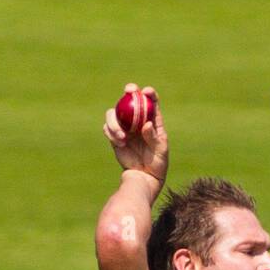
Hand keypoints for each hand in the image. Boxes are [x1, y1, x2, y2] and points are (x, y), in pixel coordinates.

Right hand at [103, 82, 168, 196]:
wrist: (145, 177)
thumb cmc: (157, 164)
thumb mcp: (160, 150)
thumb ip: (153, 136)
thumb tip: (146, 124)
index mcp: (152, 120)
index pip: (150, 101)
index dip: (148, 93)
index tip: (145, 91)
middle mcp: (137, 120)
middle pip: (130, 100)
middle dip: (129, 92)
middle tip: (128, 91)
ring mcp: (125, 127)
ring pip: (114, 113)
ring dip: (115, 120)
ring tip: (122, 136)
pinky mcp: (115, 137)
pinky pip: (108, 128)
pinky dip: (111, 133)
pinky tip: (121, 143)